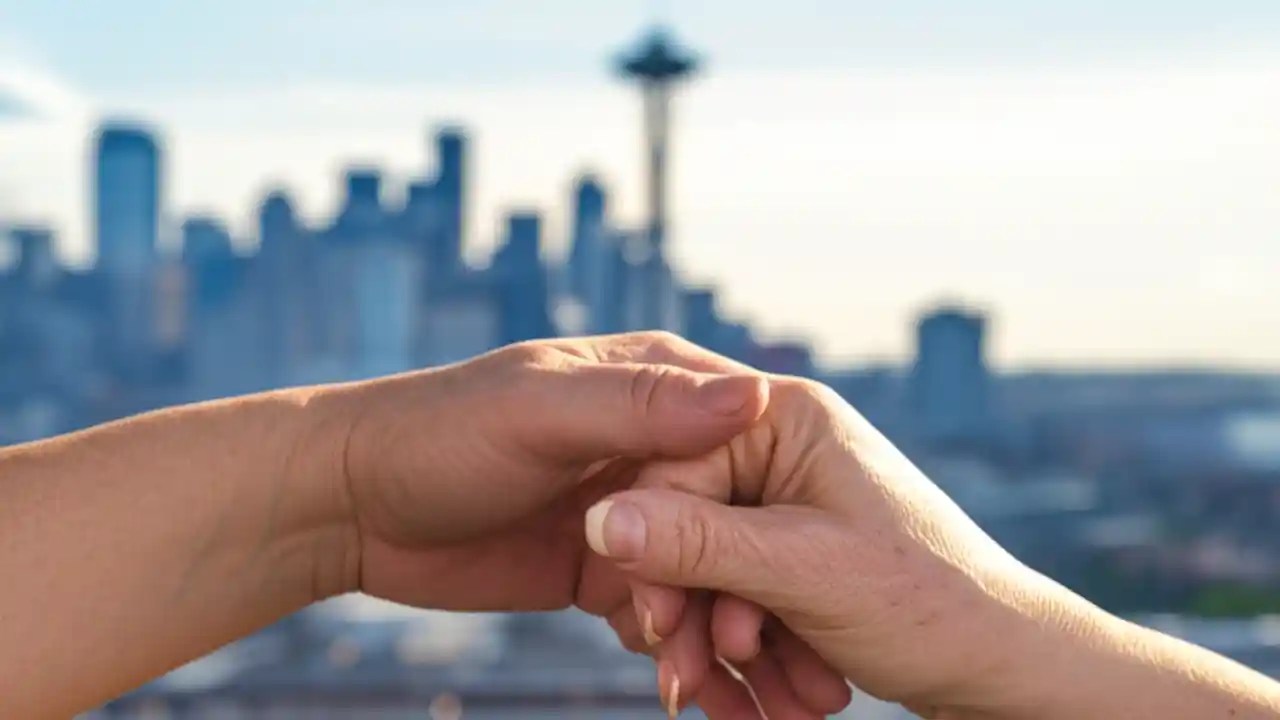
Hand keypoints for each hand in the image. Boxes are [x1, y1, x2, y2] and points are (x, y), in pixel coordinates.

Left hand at [313, 332, 847, 715]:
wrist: (352, 503)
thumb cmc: (438, 436)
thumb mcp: (542, 412)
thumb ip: (642, 406)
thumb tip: (756, 394)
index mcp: (652, 385)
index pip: (751, 442)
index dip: (788, 514)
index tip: (831, 584)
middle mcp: (653, 445)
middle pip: (740, 522)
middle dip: (774, 600)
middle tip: (819, 680)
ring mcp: (631, 511)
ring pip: (706, 577)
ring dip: (738, 639)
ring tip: (788, 708)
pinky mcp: (602, 567)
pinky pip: (661, 613)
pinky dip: (687, 654)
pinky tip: (718, 705)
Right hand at [584, 376, 1104, 717]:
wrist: (1000, 667)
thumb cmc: (924, 601)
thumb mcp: (800, 569)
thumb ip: (694, 541)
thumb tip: (599, 520)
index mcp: (786, 419)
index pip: (673, 466)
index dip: (650, 546)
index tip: (653, 623)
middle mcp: (783, 449)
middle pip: (685, 522)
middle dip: (688, 608)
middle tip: (685, 677)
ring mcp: (789, 502)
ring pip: (707, 567)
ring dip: (717, 639)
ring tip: (738, 696)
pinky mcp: (795, 552)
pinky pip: (738, 592)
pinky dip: (745, 647)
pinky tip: (766, 691)